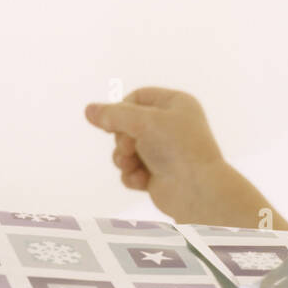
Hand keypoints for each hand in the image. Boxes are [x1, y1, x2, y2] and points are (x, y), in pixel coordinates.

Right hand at [84, 87, 228, 223]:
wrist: (198, 190)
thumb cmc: (177, 148)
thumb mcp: (144, 122)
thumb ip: (113, 115)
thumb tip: (89, 110)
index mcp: (176, 104)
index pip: (137, 97)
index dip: (121, 108)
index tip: (114, 121)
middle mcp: (171, 125)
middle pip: (127, 124)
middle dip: (121, 138)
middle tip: (129, 147)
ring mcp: (165, 151)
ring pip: (126, 149)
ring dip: (122, 158)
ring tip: (132, 165)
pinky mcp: (158, 174)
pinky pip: (132, 170)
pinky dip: (132, 175)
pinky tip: (143, 181)